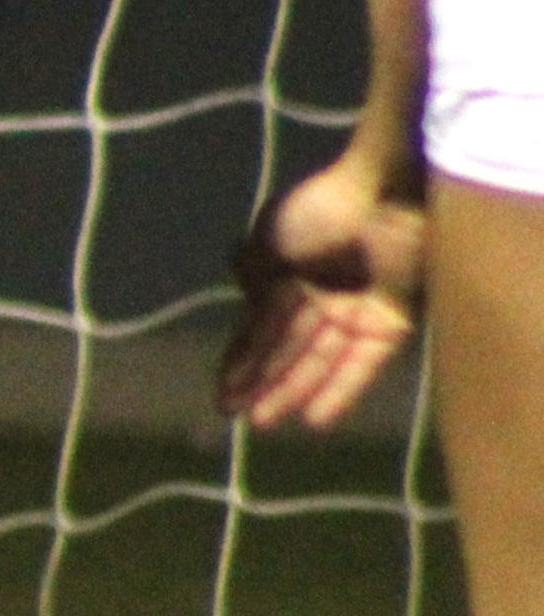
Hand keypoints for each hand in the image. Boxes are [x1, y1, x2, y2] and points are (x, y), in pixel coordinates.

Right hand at [218, 152, 423, 431]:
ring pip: (322, 362)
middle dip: (262, 384)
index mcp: (292, 273)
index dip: (240, 362)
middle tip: (236, 417)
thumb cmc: (322, 209)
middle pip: (289, 350)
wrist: (388, 193)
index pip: (261, 328)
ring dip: (294, 392)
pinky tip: (314, 419)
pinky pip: (364, 364)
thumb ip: (252, 271)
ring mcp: (359, 311)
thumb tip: (245, 299)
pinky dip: (341, 391)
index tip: (222, 395)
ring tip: (265, 422)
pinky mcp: (393, 322)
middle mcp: (324, 296)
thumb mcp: (270, 237)